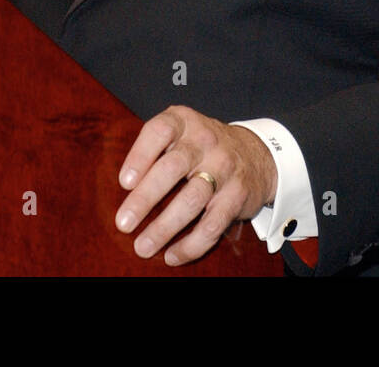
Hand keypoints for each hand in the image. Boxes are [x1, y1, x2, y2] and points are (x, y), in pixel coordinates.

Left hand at [115, 105, 277, 265]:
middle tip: (123, 223)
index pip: (160, 131)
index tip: (124, 183)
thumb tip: (123, 190)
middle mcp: (205, 141)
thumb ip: (154, 150)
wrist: (256, 154)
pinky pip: (213, 224)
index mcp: (184, 122)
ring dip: (164, 227)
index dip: (139, 156)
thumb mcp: (181, 133)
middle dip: (145, 198)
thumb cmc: (202, 147)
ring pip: (192, 199)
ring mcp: (224, 168)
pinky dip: (191, 244)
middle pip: (172, 168)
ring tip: (143, 246)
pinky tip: (173, 255)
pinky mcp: (237, 195)